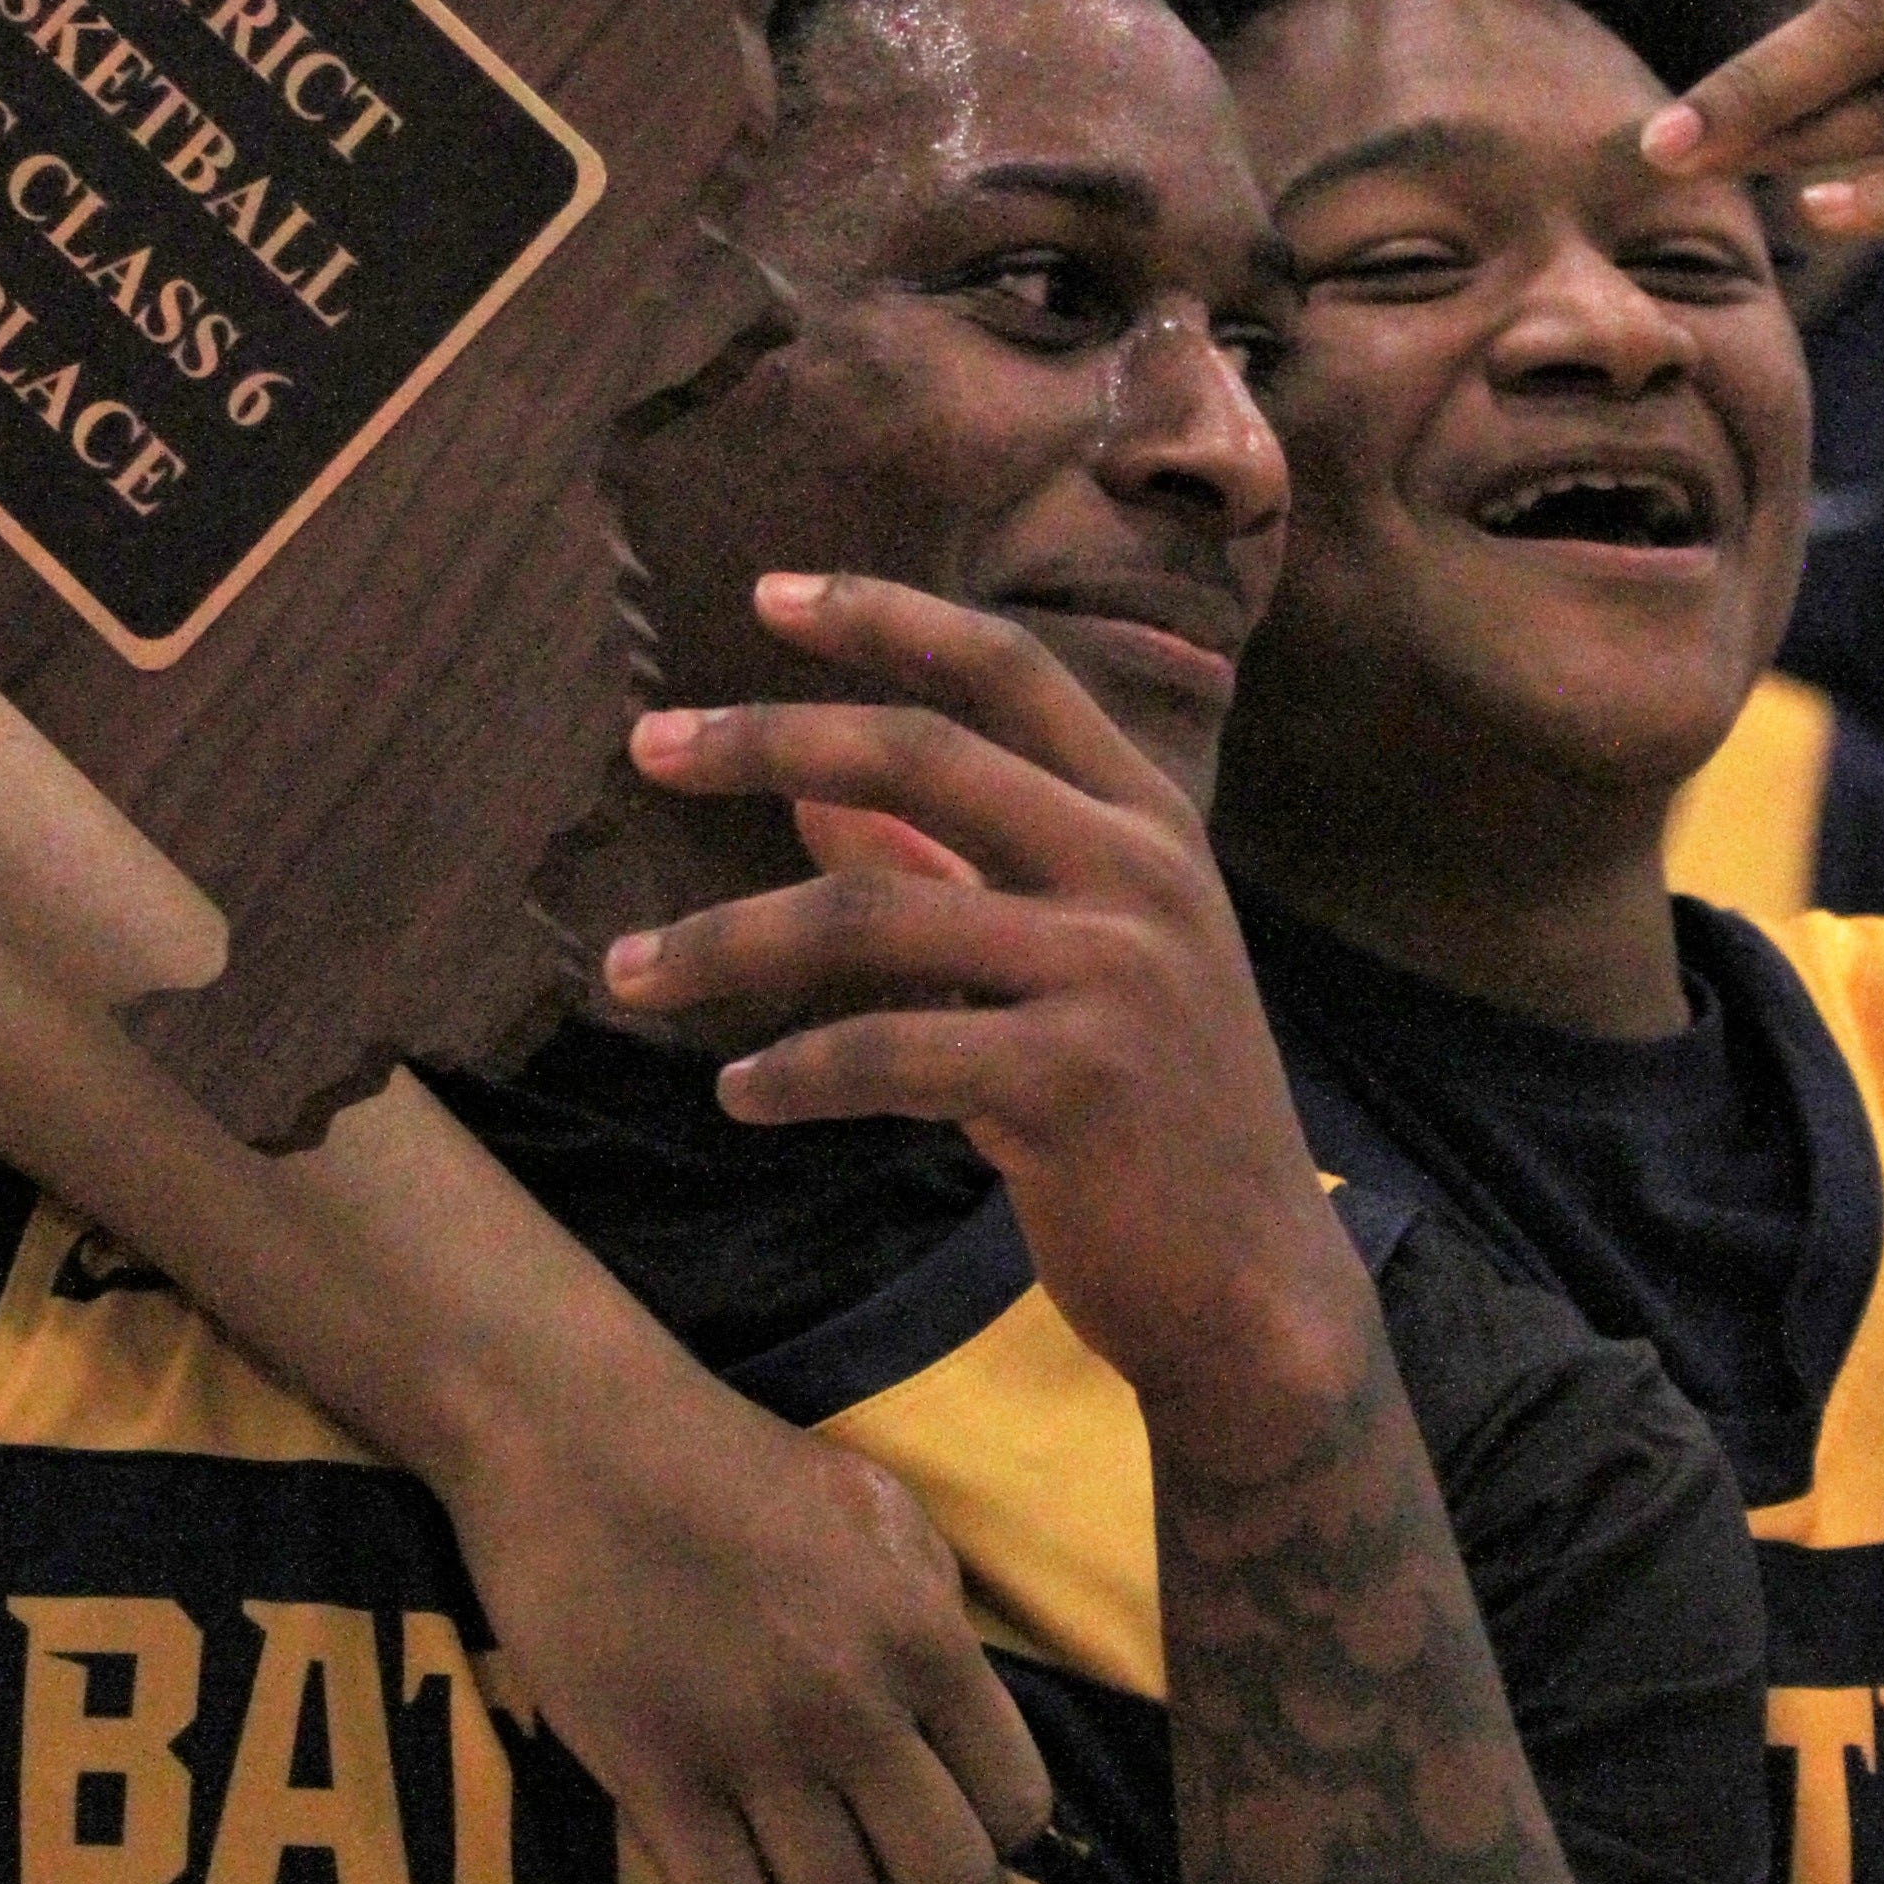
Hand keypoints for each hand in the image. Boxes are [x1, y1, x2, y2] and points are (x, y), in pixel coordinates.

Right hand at [444, 1381, 1052, 1883]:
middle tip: (877, 1868)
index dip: (990, 1831)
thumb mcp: (875, 1505)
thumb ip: (935, 1606)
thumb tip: (965, 1714)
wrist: (574, 1432)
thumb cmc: (729, 1461)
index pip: (1017, 1804)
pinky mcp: (654, 1776)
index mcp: (921, 1630)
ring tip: (799, 1872)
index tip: (943, 1818)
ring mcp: (752, 1747)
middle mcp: (854, 1702)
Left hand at [605, 574, 1376, 1479]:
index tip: (767, 595)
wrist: (1254, 1289)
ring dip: (729, 940)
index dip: (889, 618)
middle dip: (768, 738)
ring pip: (873, 911)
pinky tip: (739, 1092)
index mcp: (1148, 820)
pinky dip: (793, 1072)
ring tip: (629, 973)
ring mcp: (1114, 976)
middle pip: (921, 752)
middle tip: (648, 744)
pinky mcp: (1076, 1086)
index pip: (1009, 670)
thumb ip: (956, 871)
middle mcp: (1140, 873)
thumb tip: (812, 797)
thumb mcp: (1071, 963)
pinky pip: (888, 1053)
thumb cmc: (1150, 1112)